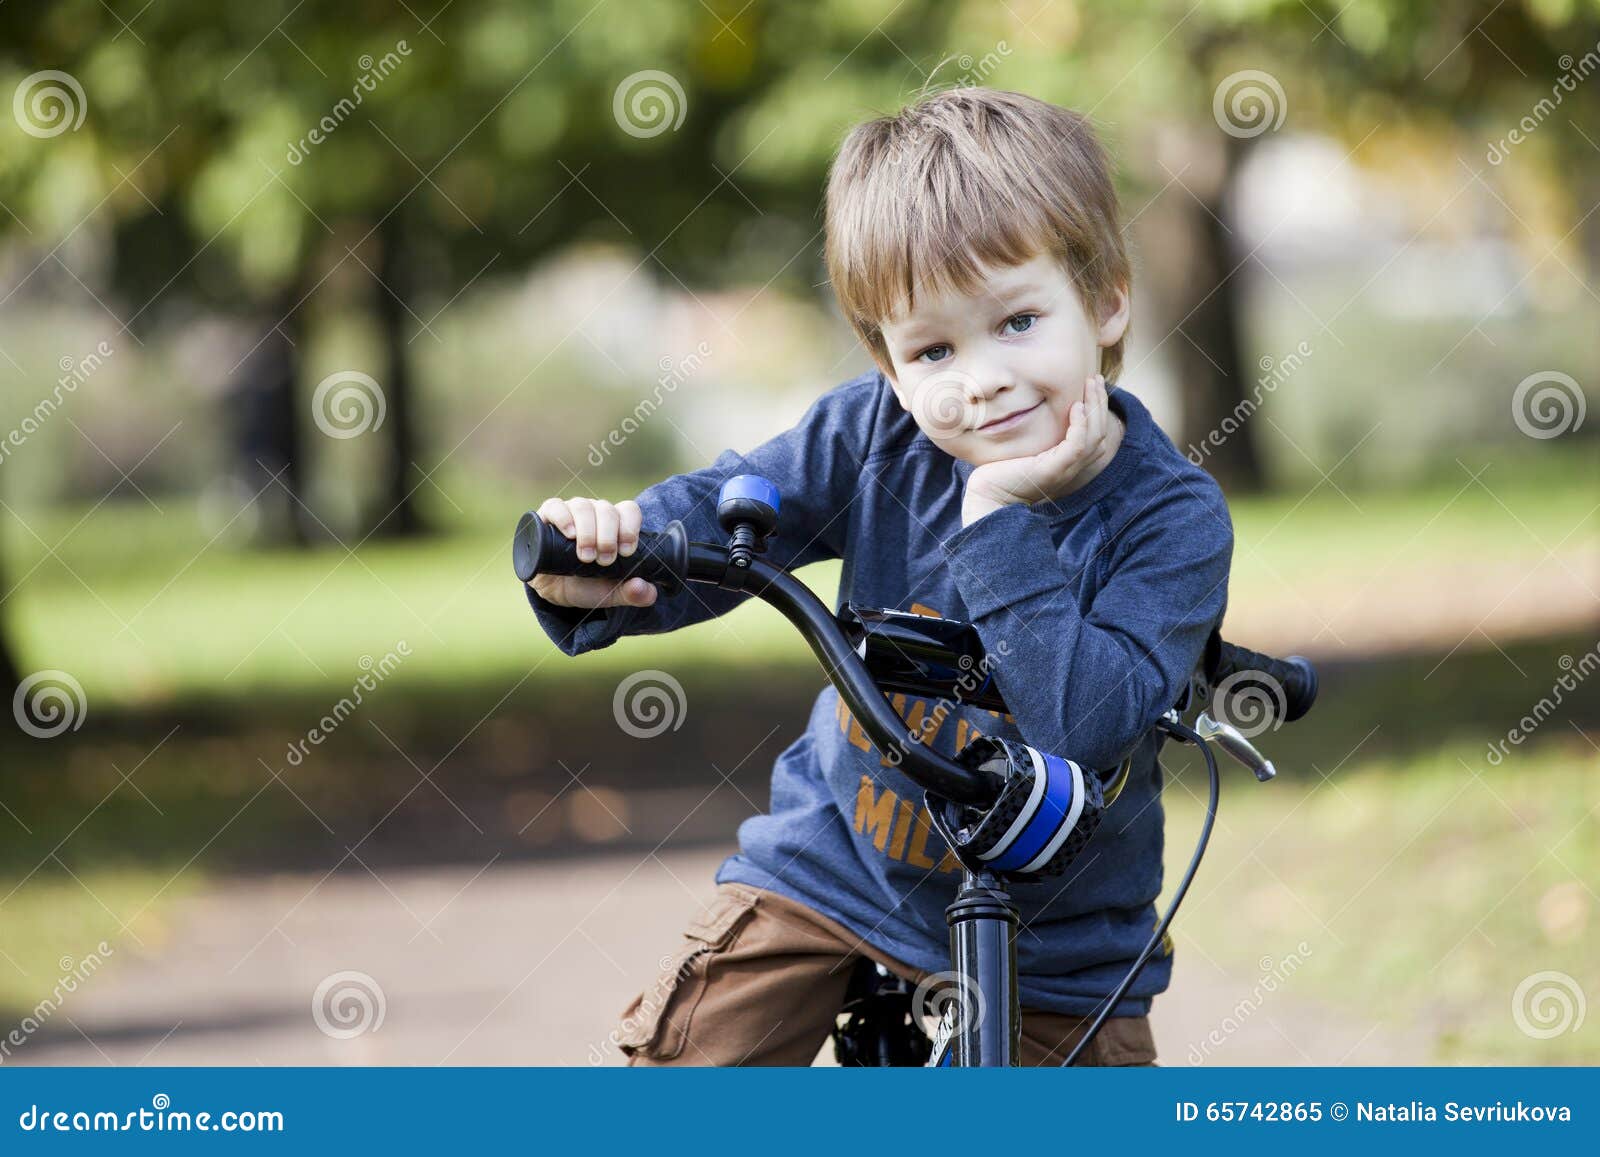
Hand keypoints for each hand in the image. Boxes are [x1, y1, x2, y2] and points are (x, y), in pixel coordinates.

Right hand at [526, 496, 659, 609]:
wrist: (554, 591)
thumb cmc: (586, 585)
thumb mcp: (611, 593)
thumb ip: (633, 594)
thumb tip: (647, 591)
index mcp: (615, 525)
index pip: (629, 511)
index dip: (630, 527)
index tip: (626, 552)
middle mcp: (595, 514)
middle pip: (607, 510)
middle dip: (608, 536)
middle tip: (604, 561)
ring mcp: (571, 512)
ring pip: (583, 506)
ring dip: (588, 531)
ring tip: (586, 556)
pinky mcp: (548, 516)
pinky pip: (556, 506)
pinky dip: (564, 517)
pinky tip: (569, 534)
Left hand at [962, 375, 1114, 525]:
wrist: (987, 498)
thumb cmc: (998, 474)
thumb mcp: (1023, 449)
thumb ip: (1034, 435)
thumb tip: (1029, 409)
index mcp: (1067, 463)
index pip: (1094, 435)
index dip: (1098, 410)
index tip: (1092, 386)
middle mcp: (1071, 467)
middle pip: (1099, 433)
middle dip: (1100, 403)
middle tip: (1097, 378)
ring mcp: (1064, 469)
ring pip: (1093, 437)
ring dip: (1095, 408)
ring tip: (1091, 385)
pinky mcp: (1052, 470)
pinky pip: (1076, 446)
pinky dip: (1080, 425)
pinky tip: (1077, 406)